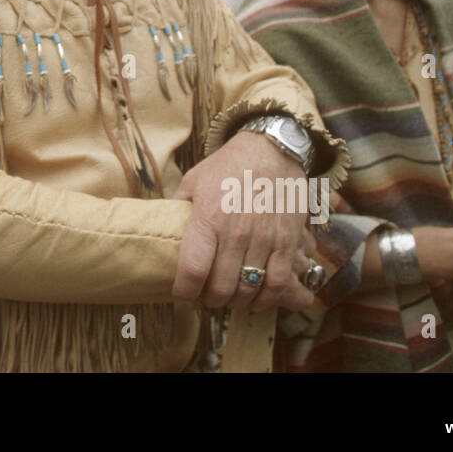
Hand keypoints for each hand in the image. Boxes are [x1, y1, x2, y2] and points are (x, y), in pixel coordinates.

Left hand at [172, 130, 316, 312]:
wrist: (272, 149)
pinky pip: (278, 283)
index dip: (185, 291)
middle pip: (221, 287)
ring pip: (248, 289)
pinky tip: (256, 297)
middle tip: (206, 296)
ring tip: (229, 297)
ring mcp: (265, 238)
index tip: (183, 294)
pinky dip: (265, 298)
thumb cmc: (228, 165)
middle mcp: (236, 232)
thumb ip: (179, 208)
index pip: (193, 270)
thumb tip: (165, 228)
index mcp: (208, 217)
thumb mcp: (194, 180)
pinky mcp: (287, 241)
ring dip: (236, 302)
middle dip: (210, 300)